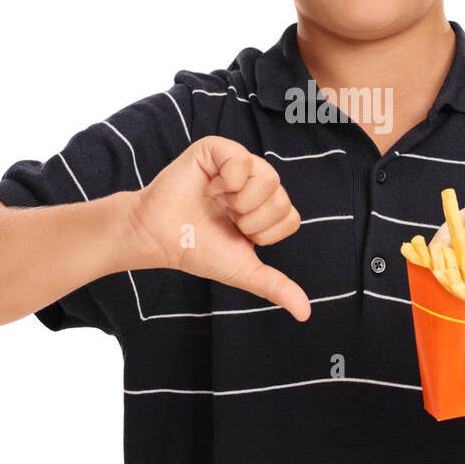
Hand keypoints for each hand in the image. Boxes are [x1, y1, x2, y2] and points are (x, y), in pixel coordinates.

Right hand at [128, 136, 310, 321]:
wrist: (159, 238)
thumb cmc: (198, 250)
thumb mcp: (243, 271)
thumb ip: (276, 287)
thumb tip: (305, 314)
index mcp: (264, 206)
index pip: (290, 217)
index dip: (265, 233)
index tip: (238, 234)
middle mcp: (255, 182)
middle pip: (282, 198)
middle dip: (252, 220)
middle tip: (226, 219)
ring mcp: (237, 164)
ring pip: (268, 178)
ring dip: (241, 202)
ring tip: (218, 203)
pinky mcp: (216, 149)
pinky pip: (242, 159)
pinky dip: (229, 180)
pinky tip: (211, 187)